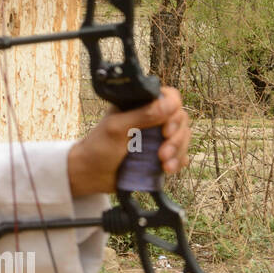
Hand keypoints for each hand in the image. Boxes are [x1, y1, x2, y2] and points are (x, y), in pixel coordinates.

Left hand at [67, 86, 190, 195]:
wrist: (90, 175)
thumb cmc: (98, 147)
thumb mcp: (117, 128)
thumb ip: (142, 115)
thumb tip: (171, 104)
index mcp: (139, 105)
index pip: (169, 98)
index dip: (174, 112)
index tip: (165, 130)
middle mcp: (151, 118)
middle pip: (180, 119)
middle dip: (176, 138)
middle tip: (162, 153)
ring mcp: (157, 136)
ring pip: (183, 137)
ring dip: (178, 152)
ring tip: (164, 166)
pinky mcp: (160, 154)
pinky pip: (180, 154)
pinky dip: (178, 161)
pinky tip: (168, 169)